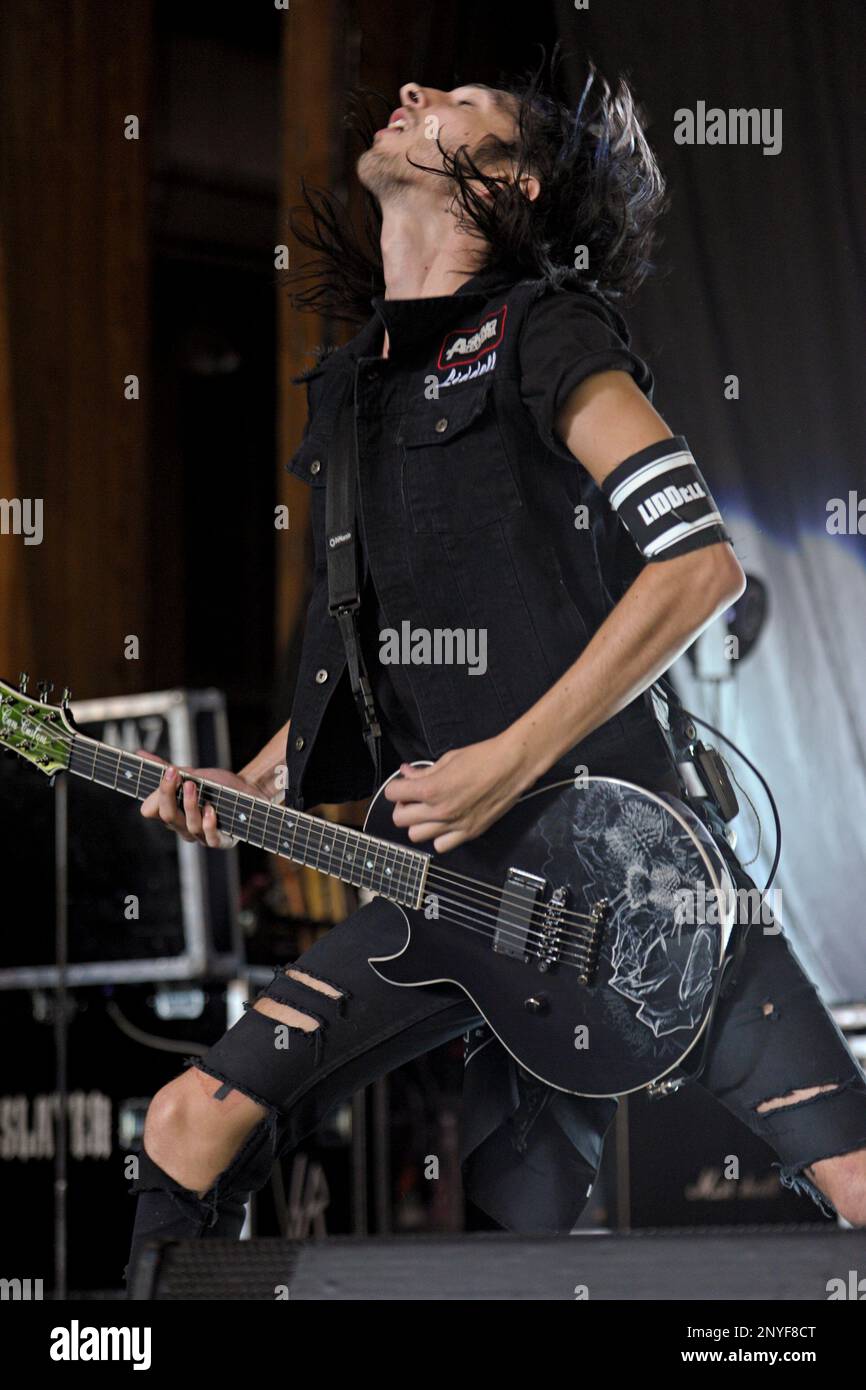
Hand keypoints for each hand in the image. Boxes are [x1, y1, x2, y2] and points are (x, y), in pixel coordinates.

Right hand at [138, 751, 258, 847]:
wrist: (248, 788)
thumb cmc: (217, 785)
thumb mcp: (191, 773)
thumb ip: (167, 768)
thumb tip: (140, 753)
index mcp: (172, 813)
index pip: (152, 811)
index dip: (158, 793)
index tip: (168, 772)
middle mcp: (183, 827)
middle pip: (167, 816)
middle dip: (168, 794)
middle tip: (175, 774)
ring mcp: (201, 836)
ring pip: (188, 825)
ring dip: (190, 804)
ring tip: (193, 785)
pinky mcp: (221, 840)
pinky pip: (210, 838)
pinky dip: (209, 823)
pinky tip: (210, 810)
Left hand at [383, 735, 530, 852]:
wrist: (512, 766)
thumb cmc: (482, 757)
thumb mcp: (448, 759)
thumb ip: (424, 771)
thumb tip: (407, 773)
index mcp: (431, 789)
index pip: (393, 794)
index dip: (395, 788)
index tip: (402, 785)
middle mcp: (439, 811)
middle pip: (399, 819)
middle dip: (402, 806)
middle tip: (413, 798)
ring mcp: (454, 825)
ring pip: (416, 836)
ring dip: (417, 823)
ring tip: (428, 812)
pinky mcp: (469, 833)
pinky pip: (441, 845)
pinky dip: (438, 836)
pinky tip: (444, 824)